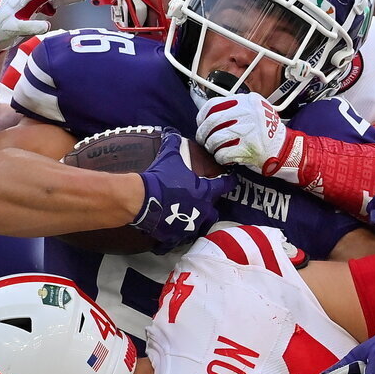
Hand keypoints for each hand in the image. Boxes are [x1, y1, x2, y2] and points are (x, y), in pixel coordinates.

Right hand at [132, 129, 236, 252]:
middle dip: (209, 210)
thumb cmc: (160, 177)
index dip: (229, 181)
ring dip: (193, 225)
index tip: (232, 180)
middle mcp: (201, 211)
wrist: (142, 199)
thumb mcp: (168, 157)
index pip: (224, 185)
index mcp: (204, 192)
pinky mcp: (174, 237)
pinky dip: (171, 240)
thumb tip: (171, 131)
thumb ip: (173, 143)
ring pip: (197, 229)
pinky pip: (175, 242)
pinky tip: (167, 240)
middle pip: (213, 214)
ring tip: (187, 223)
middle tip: (203, 206)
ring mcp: (189, 227)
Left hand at [195, 92, 291, 173]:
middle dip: (203, 133)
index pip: (215, 104)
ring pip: (215, 139)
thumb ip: (236, 107)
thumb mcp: (256, 109)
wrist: (284, 148)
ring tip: (213, 148)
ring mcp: (248, 131)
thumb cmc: (266, 131)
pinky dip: (219, 157)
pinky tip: (222, 157)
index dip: (202, 115)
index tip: (200, 123)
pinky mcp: (247, 149)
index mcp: (248, 101)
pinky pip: (223, 153)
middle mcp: (248, 114)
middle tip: (202, 139)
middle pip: (213, 122)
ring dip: (211, 146)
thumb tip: (210, 114)